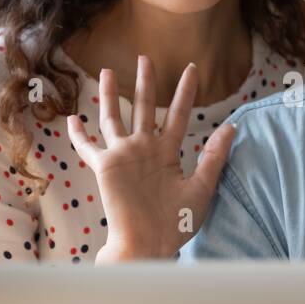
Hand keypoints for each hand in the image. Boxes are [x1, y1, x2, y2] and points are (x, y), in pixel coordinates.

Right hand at [66, 57, 234, 261]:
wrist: (149, 245)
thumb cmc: (176, 223)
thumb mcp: (202, 188)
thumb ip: (215, 157)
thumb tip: (231, 126)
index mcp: (168, 153)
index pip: (178, 114)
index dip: (185, 92)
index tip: (193, 69)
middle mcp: (145, 149)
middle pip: (145, 107)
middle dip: (146, 83)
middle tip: (145, 58)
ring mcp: (123, 156)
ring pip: (115, 118)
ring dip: (110, 96)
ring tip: (107, 72)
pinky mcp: (105, 168)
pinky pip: (88, 147)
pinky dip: (79, 134)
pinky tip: (73, 119)